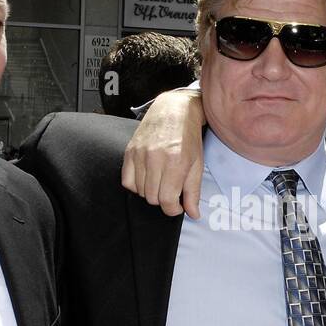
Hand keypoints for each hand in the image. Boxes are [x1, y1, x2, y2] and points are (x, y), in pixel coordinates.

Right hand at [121, 89, 205, 218]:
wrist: (174, 110)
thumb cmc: (188, 137)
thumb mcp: (197, 165)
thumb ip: (193, 192)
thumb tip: (193, 214)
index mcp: (176, 163)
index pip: (166, 200)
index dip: (173, 209)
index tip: (177, 206)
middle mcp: (155, 159)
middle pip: (152, 198)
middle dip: (163, 200)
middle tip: (171, 191)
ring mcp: (140, 154)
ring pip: (140, 191)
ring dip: (151, 192)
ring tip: (161, 181)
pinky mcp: (130, 151)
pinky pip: (127, 181)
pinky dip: (136, 185)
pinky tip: (147, 178)